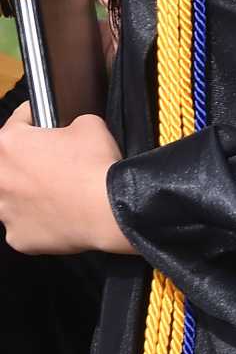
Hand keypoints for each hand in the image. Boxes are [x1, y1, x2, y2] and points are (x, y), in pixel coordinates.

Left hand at [0, 108, 133, 254]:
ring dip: (28, 193)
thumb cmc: (95, 167)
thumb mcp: (90, 123)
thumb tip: (71, 130)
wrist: (108, 209)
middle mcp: (0, 178)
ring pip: (12, 198)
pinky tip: (59, 213)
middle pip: (9, 164)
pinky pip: (24, 225)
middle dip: (28, 160)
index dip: (35, 117)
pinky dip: (38, 219)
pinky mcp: (17, 236)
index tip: (41, 120)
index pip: (18, 121)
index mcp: (10, 144)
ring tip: (57, 191)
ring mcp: (5, 210)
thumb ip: (70, 123)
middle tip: (55, 161)